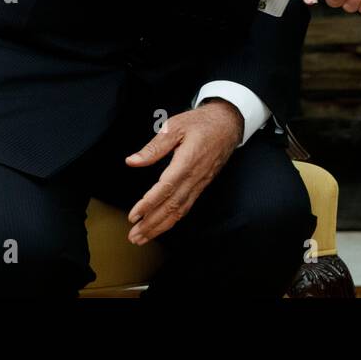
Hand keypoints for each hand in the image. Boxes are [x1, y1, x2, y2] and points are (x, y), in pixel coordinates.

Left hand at [123, 100, 241, 244]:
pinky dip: (173, 219)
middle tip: (134, 237)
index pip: (166, 188)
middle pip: (172, 205)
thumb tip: (132, 161)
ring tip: (143, 237)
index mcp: (187, 161)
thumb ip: (154, 147)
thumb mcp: (175, 126)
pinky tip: (162, 226)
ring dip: (161, 226)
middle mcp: (195, 176)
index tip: (133, 216)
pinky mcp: (202, 184)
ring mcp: (200, 182)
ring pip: (180, 210)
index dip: (149, 204)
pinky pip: (187, 206)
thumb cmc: (201, 122)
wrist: (228, 123)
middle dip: (152, 224)